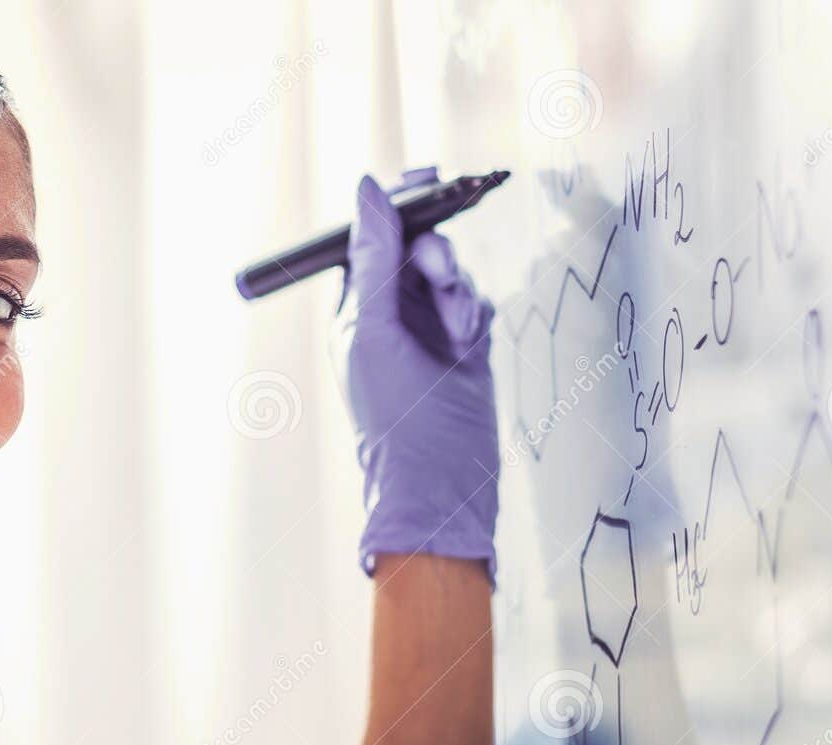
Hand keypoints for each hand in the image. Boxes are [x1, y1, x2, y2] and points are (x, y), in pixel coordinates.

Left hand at [333, 167, 499, 579]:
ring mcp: (430, 326)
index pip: (371, 237)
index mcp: (354, 307)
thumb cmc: (391, 413)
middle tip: (441, 272)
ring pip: (450, 270)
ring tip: (454, 328)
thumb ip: (373, 258)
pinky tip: (466, 342)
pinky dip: (473, 312)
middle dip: (433, 253)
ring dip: (456, 289)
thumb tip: (369, 188)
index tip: (425, 179)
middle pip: (415, 245)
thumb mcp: (373, 329)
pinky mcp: (466, 342)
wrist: (439, 478)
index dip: (397, 207)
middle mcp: (390, 311)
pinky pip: (476, 300)